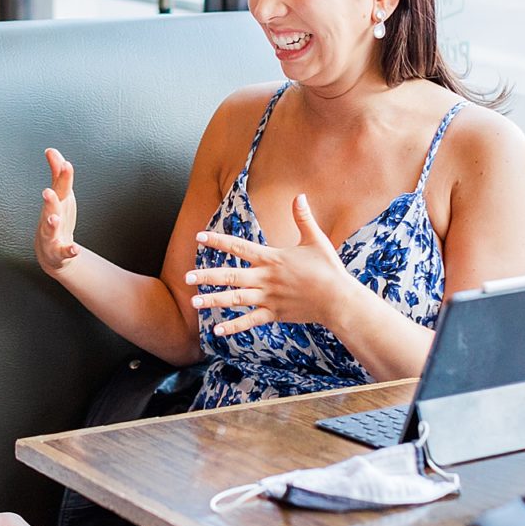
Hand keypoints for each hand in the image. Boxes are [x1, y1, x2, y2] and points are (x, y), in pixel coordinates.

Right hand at [35, 148, 79, 273]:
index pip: (59, 187)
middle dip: (50, 200)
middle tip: (48, 191)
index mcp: (56, 203)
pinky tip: (75, 249)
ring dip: (52, 224)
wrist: (51, 253)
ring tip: (54, 219)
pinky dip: (69, 251)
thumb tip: (51, 150)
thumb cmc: (56, 220)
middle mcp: (51, 217)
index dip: (62, 175)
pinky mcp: (59, 252)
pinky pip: (64, 252)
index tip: (63, 162)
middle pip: (51, 208)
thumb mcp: (60, 195)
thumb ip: (57, 173)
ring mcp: (53, 236)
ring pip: (50, 230)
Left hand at [186, 193, 353, 336]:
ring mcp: (268, 298)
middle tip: (186, 277)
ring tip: (194, 301)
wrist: (338, 300)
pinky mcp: (274, 314)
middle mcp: (265, 278)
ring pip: (235, 299)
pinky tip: (216, 330)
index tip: (199, 237)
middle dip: (207, 276)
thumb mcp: (315, 240)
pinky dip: (233, 326)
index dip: (218, 241)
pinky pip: (250, 321)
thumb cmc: (328, 269)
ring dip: (214, 300)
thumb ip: (303, 218)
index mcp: (271, 258)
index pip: (239, 247)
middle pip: (230, 275)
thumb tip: (299, 195)